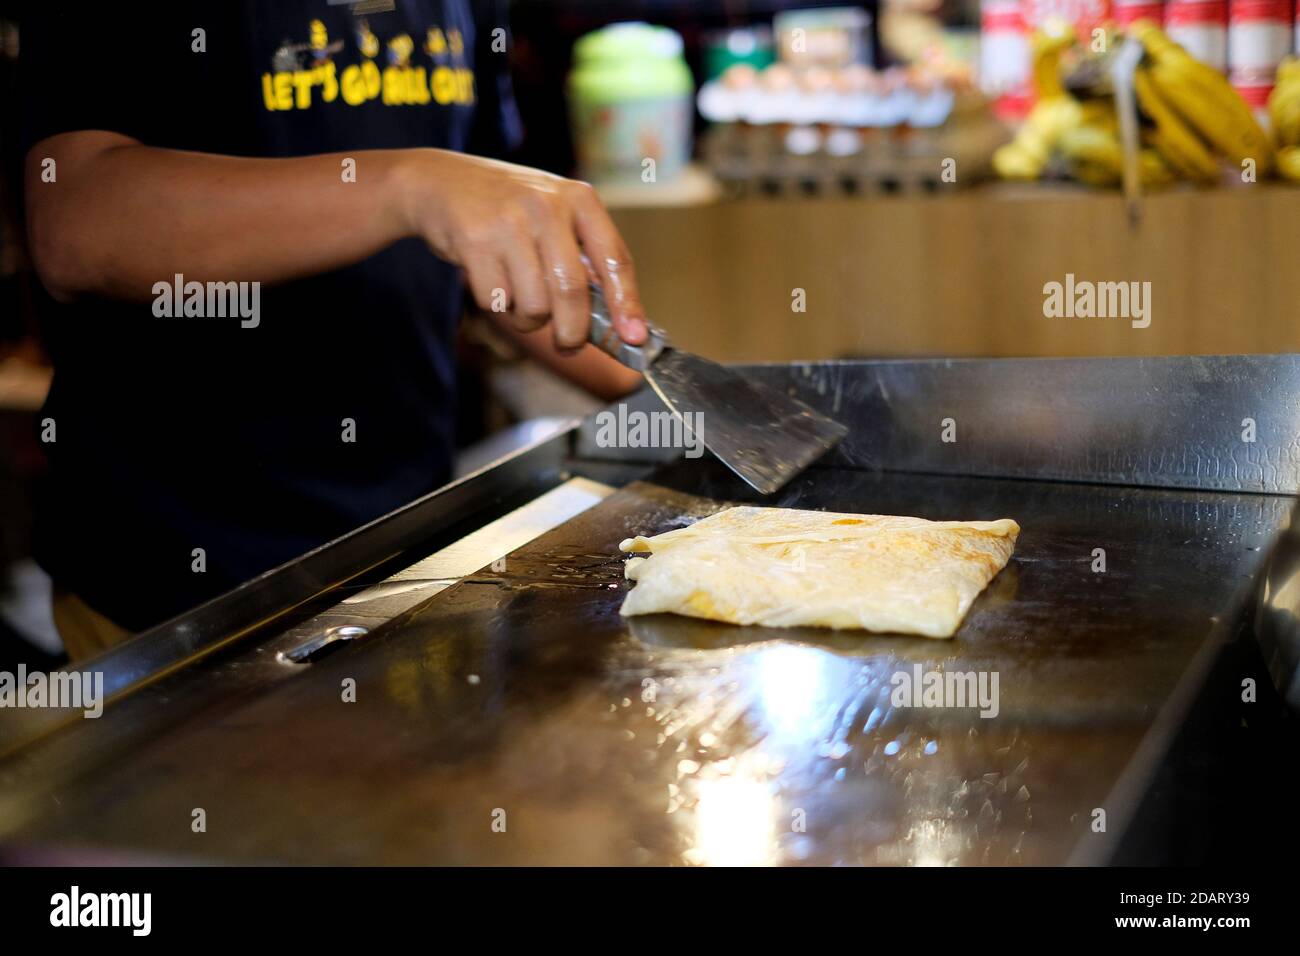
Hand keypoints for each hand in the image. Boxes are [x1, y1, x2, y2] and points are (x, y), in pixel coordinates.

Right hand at [396, 149, 646, 351]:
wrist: (439, 183)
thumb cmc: (507, 210)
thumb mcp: (553, 215)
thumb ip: (582, 258)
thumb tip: (614, 321)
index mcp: (579, 199)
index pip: (614, 259)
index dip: (627, 304)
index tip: (632, 337)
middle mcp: (547, 206)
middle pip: (572, 293)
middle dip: (573, 333)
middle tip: (568, 346)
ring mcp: (509, 222)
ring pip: (534, 306)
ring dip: (528, 319)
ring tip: (518, 296)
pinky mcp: (475, 240)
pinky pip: (497, 302)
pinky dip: (497, 306)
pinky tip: (491, 279)